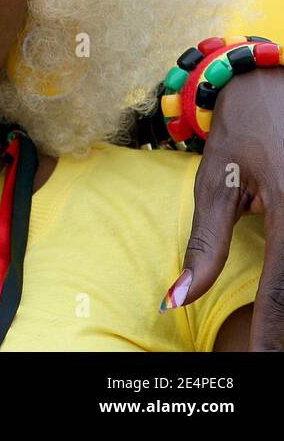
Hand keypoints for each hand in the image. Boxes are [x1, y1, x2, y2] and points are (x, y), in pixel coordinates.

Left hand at [175, 66, 283, 349]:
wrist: (273, 86)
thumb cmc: (240, 134)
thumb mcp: (214, 186)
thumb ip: (203, 246)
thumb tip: (176, 300)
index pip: (281, 289)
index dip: (270, 332)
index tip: (258, 362)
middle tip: (266, 356)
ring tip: (273, 335)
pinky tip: (283, 301)